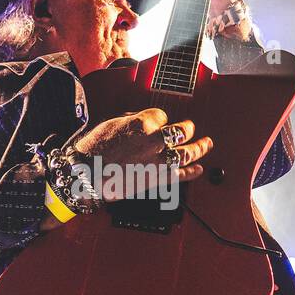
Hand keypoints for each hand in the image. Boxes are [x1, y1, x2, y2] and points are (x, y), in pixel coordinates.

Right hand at [71, 108, 213, 201]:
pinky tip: (199, 169)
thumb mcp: (111, 124)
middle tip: (190, 128)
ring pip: (186, 152)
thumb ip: (131, 120)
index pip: (161, 115)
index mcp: (141, 124)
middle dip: (186, 129)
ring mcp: (157, 161)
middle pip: (180, 131)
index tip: (158, 123)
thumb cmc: (94, 150)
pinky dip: (191, 172)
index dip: (160, 119)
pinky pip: (180, 175)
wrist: (87, 175)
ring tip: (207, 144)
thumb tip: (142, 119)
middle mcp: (153, 141)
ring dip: (200, 147)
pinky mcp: (156, 179)